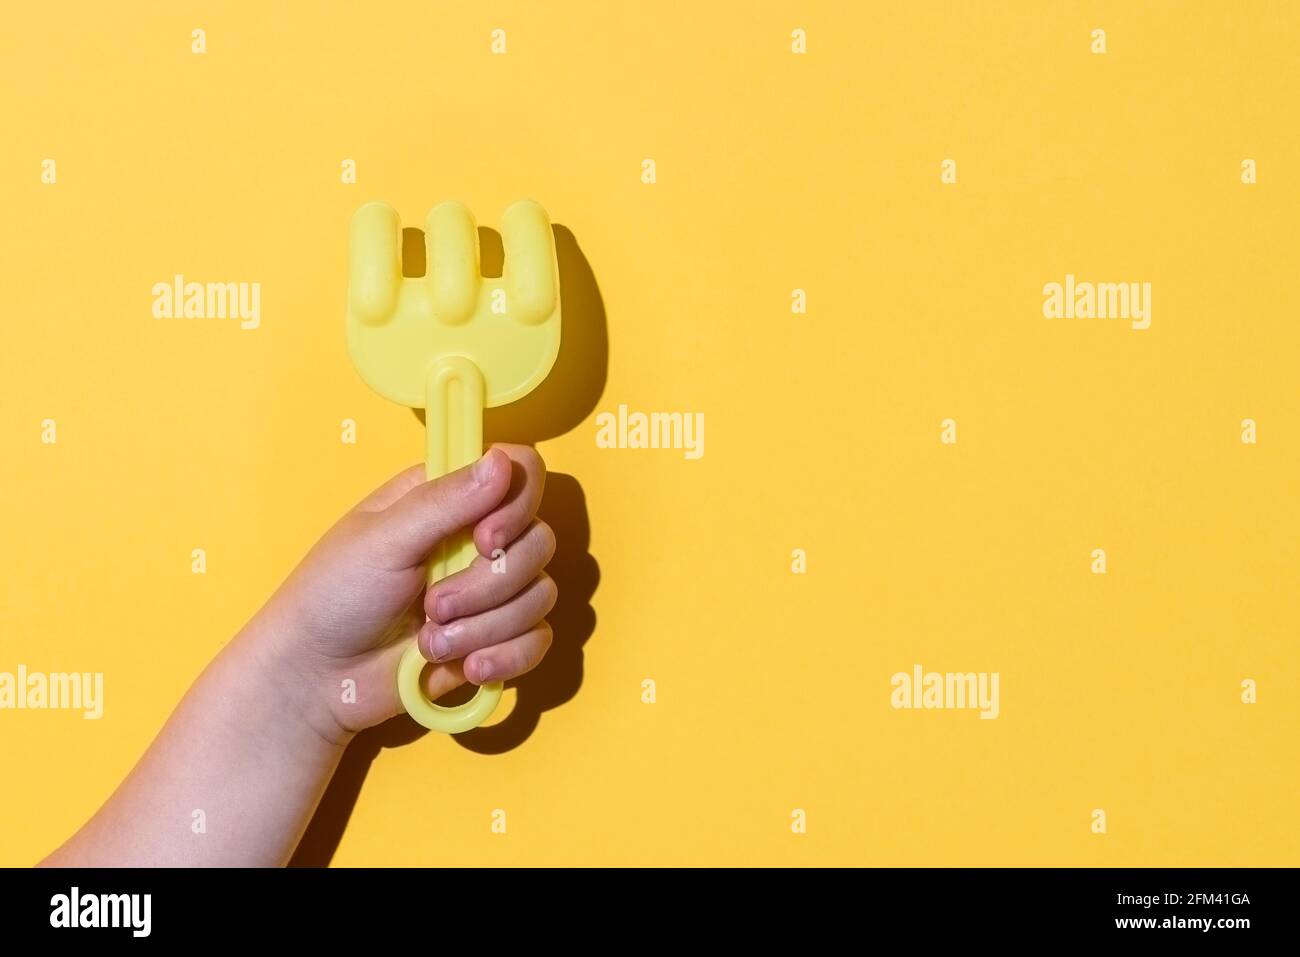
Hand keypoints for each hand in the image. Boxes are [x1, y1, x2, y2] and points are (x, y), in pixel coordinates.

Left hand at [254, 444, 555, 736]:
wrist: (317, 678)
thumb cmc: (333, 596)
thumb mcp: (382, 540)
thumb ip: (444, 501)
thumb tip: (501, 460)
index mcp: (449, 498)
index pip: (522, 474)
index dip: (517, 506)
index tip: (482, 539)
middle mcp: (476, 539)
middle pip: (538, 543)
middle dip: (487, 586)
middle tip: (432, 606)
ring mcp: (490, 591)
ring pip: (540, 596)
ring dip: (485, 628)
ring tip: (430, 643)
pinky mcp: (497, 638)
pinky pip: (538, 640)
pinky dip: (506, 657)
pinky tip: (466, 668)